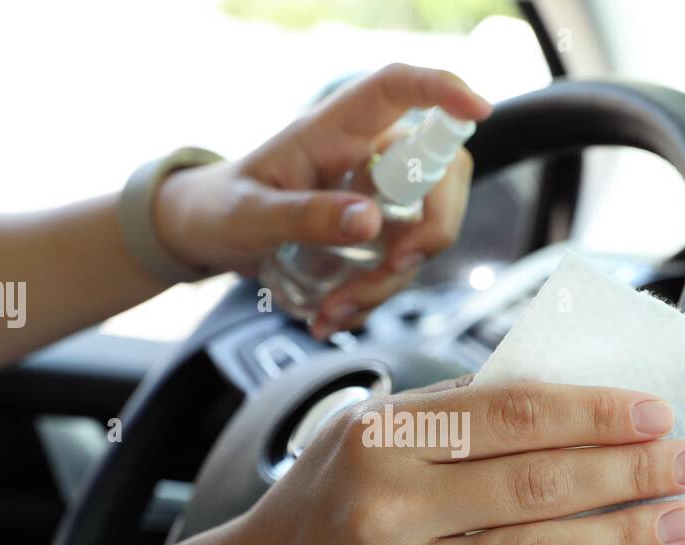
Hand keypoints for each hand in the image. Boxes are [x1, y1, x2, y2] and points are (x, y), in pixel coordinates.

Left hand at [153, 63, 489, 337]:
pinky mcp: (376, 233)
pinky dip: (375, 298)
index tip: (477, 111)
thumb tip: (370, 221)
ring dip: (390, 282)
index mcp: (336, 127)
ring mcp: (377, 194)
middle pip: (440, 172)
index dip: (444, 91)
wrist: (206, 236)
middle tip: (392, 270)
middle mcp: (368, 154)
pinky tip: (334, 316)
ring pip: (424, 231)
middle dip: (430, 230)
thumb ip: (305, 215)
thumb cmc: (221, 208)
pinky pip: (401, 264)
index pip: (399, 88)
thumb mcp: (250, 215)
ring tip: (333, 313)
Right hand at [224, 381, 684, 544]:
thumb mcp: (372, 424)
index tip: (656, 415)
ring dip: (618, 538)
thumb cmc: (330, 492)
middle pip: (533, 484)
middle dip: (629, 472)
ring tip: (676, 521)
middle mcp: (385, 505)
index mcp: (383, 435)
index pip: (511, 415)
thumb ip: (456, 407)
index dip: (594, 414)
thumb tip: (568, 398)